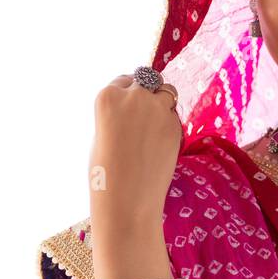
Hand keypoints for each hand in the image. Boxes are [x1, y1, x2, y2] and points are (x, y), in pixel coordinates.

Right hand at [89, 72, 182, 227]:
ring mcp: (158, 110)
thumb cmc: (106, 171)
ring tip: (154, 123)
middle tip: (144, 113)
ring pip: (167, 91)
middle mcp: (134, 97)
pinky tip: (159, 143)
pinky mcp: (175, 126)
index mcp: (108, 96)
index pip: (123, 80)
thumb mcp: (102, 132)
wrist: (126, 199)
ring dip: (163, 101)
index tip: (128, 105)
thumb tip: (136, 100)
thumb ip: (118, 111)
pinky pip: (173, 115)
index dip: (128, 92)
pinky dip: (169, 122)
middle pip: (147, 79)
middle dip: (147, 91)